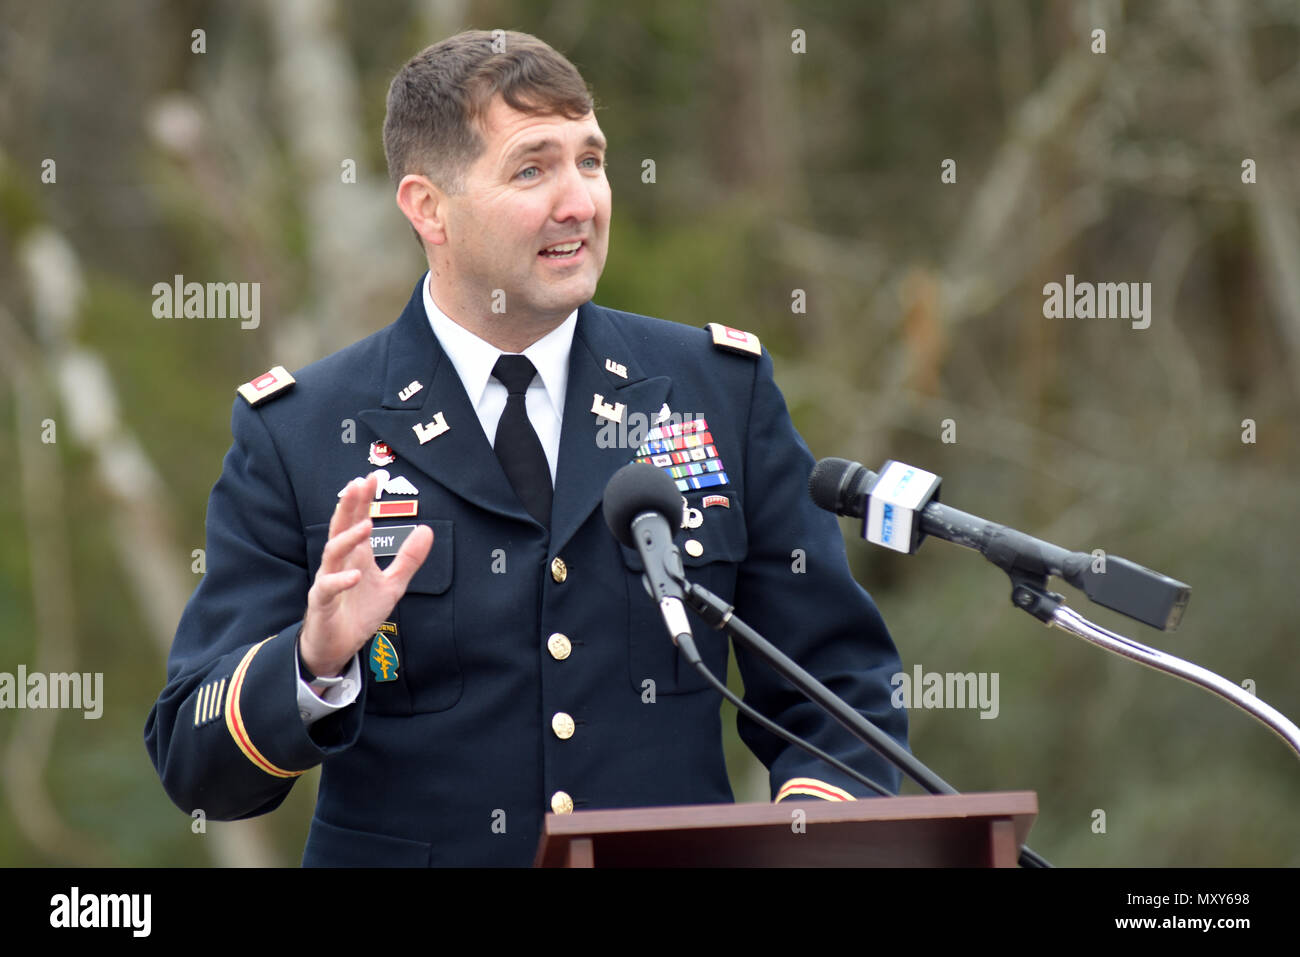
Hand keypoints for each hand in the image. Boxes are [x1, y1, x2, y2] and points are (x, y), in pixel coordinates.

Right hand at [299, 472, 432, 676]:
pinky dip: (341, 580)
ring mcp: (328, 580)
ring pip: (332, 553)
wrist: (337, 646)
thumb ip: (408, 559)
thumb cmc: (359, 612)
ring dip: (349, 538)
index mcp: (355, 556)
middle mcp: (339, 563)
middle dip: (349, 506)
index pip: (356, 520)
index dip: (363, 499)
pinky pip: (328, 587)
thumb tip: (426, 530)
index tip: (372, 477)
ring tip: (366, 524)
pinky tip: (356, 575)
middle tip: (358, 485)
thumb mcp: (392, 584)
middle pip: (340, 528)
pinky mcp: (322, 602)